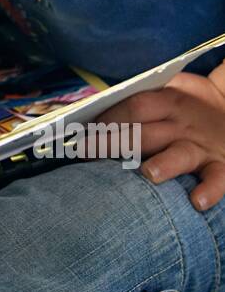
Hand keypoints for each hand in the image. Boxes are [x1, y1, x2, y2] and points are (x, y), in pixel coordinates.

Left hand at [97, 62, 224, 210]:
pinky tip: (196, 201)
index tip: (80, 131)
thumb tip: (94, 109)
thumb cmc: (189, 105)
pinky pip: (217, 179)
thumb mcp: (173, 90)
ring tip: (148, 174)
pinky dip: (209, 191)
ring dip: (164, 165)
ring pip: (181, 156)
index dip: (108, 117)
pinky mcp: (221, 166)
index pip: (135, 107)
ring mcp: (202, 147)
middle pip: (145, 134)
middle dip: (113, 143)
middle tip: (85, 152)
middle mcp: (183, 125)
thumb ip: (142, 99)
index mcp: (169, 101)